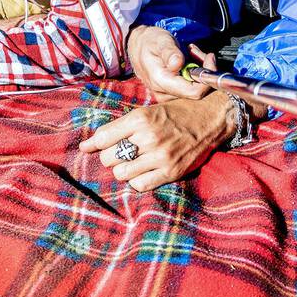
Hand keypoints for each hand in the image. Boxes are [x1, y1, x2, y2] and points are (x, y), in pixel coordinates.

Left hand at [80, 92, 235, 191]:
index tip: (87, 147)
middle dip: (109, 156)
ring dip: (122, 169)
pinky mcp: (171, 172)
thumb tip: (87, 144)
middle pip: (109, 157)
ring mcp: (160, 156)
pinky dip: (136, 180)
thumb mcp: (147, 111)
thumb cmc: (175, 113)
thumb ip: (119, 127)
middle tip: (118, 152)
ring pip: (121, 173)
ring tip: (131, 162)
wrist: (209, 118)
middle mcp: (149, 137)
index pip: (103, 137)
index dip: (92, 144)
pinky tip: (142, 171)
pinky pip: (140, 185)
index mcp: (140, 118)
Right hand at [125, 25, 210, 100]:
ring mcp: (167, 93)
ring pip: (194, 87)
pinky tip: (187, 59)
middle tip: (198, 52)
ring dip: (198, 69)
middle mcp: (163, 92)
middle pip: (197, 90)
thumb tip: (178, 64)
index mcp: (161, 81)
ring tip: (191, 52)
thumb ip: (170, 52)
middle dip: (203, 70)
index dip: (206, 78)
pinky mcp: (170, 91)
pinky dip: (193, 71)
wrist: (137, 44)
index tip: (210, 59)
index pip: (193, 92)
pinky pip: (189, 85)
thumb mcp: (161, 40)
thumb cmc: (149, 41)